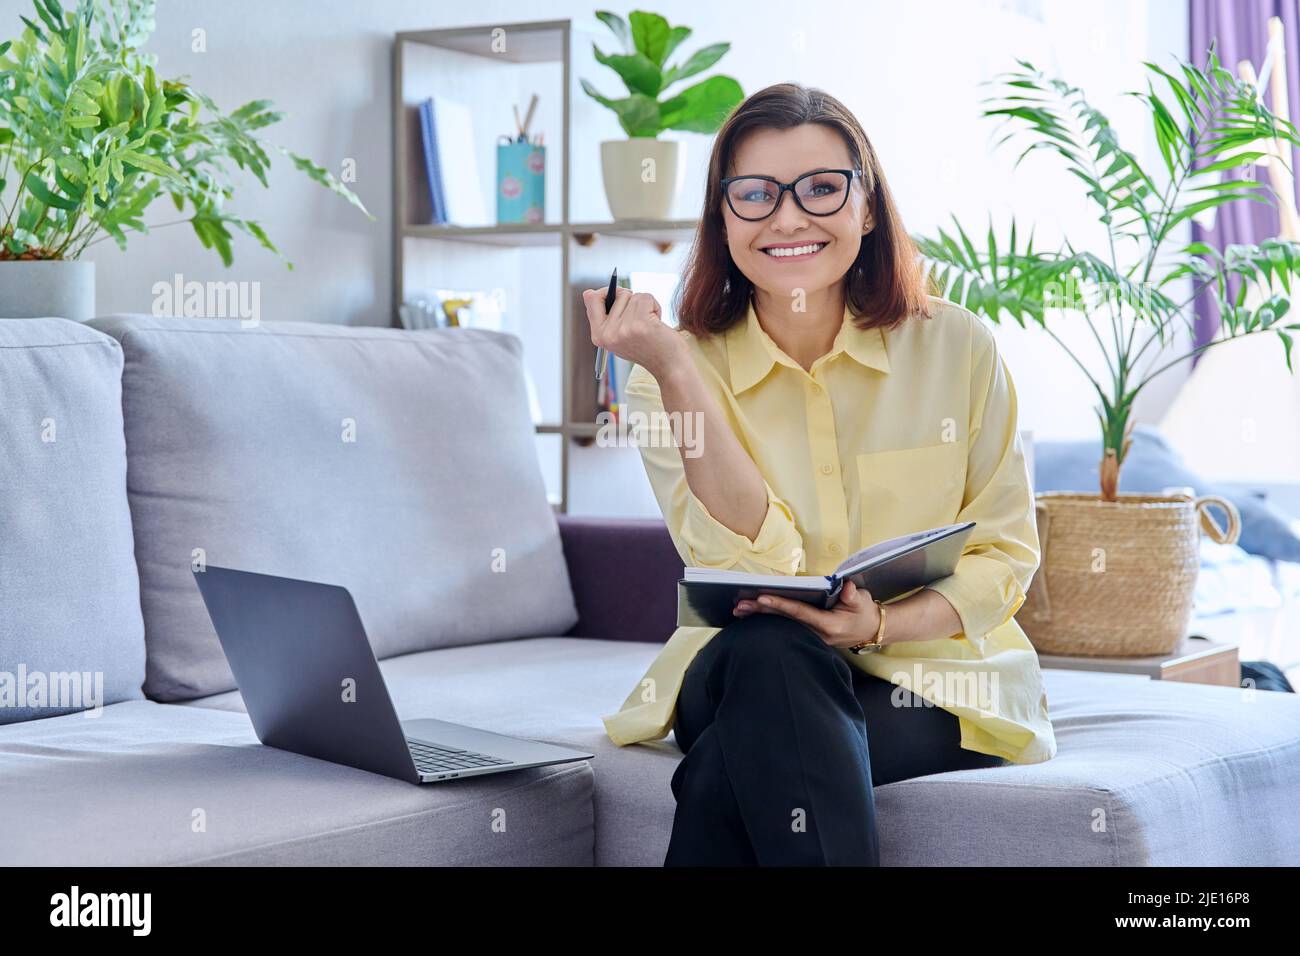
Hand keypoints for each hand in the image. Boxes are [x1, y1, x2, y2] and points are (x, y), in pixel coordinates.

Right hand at [581, 286, 683, 378]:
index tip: (619, 297)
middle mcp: (607, 333)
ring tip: (650, 325)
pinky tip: (657, 323)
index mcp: (598, 336)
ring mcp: (623, 329)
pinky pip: (645, 297)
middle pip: (617, 293)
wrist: (670, 367)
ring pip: (633, 296)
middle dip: (631, 298)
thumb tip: (589, 293)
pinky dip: (655, 306)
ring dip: (645, 306)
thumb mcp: (619, 337)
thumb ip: (607, 318)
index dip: (606, 291)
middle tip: (640, 316)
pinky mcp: (640, 324)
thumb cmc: (648, 348)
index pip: (590, 298)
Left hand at [734, 579, 883, 649]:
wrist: (871, 630)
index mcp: (829, 625)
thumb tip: (846, 587)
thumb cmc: (864, 611)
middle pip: (785, 622)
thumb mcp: (863, 601)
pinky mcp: (808, 637)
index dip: (781, 605)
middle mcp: (817, 634)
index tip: (762, 598)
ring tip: (739, 610)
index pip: (800, 613)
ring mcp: (811, 638)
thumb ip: (853, 595)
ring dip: (760, 618)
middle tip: (739, 605)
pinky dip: (769, 621)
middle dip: (761, 612)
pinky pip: (785, 628)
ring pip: (782, 626)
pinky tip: (752, 616)